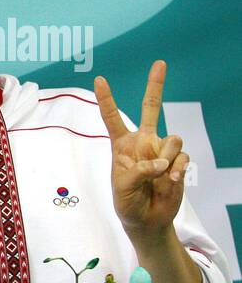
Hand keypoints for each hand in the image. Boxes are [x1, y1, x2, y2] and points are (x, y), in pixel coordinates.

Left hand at [94, 60, 189, 238]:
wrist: (147, 219)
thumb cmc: (127, 202)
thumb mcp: (122, 188)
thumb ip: (138, 171)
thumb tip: (161, 161)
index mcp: (121, 145)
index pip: (112, 118)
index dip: (107, 99)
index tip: (99, 79)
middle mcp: (143, 142)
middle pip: (152, 108)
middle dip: (156, 85)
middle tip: (160, 63)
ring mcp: (162, 150)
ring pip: (173, 138)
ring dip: (168, 156)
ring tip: (159, 175)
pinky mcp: (178, 161)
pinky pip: (183, 157)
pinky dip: (178, 169)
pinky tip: (170, 181)